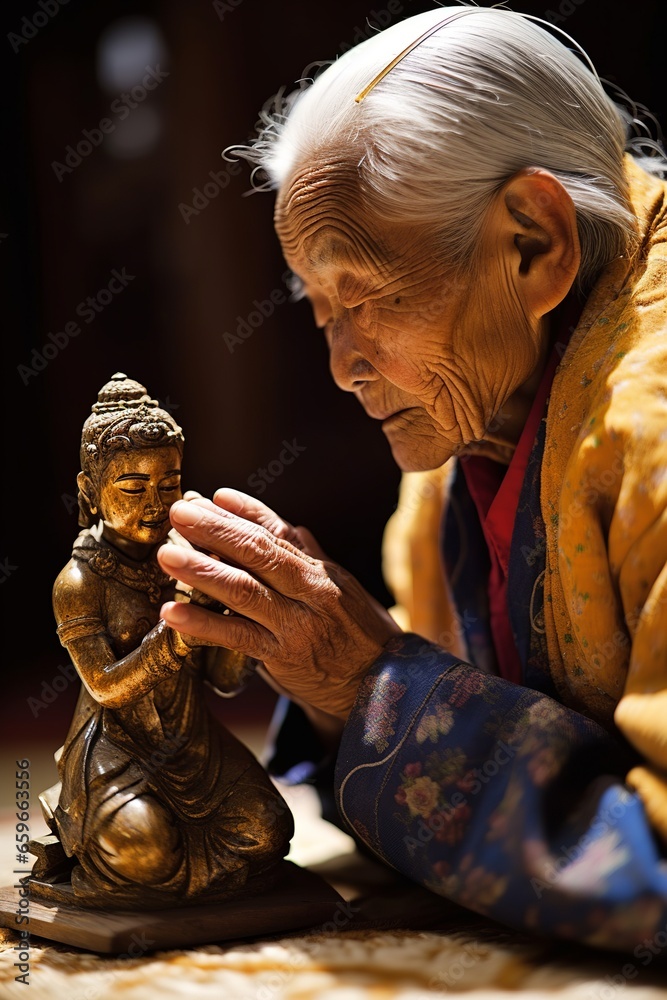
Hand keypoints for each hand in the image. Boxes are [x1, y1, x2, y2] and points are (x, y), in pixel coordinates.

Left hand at [157, 489, 401, 718]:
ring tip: (167, 555)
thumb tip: (293, 526)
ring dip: (201, 569)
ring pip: (244, 589)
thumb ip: (313, 558)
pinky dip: (203, 624)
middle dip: (215, 529)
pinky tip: (172, 614)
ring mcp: (296, 623)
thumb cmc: (362, 636)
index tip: (213, 496)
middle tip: (180, 512)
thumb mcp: (345, 589)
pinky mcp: (283, 657)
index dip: (245, 511)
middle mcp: (310, 590)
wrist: (385, 687)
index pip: (279, 532)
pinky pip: (237, 636)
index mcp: (322, 570)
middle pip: (258, 551)